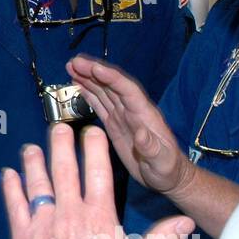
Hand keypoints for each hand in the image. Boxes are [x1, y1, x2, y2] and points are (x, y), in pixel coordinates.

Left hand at [1, 123, 194, 238]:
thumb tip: (187, 221)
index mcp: (100, 216)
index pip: (98, 172)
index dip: (94, 147)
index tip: (91, 131)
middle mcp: (71, 214)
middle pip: (65, 170)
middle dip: (61, 145)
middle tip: (58, 127)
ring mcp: (45, 224)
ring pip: (38, 184)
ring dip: (34, 162)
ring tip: (30, 146)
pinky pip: (15, 207)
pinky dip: (11, 188)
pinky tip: (8, 174)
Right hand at [68, 56, 195, 196]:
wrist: (167, 176)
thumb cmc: (167, 169)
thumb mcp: (162, 161)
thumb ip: (151, 148)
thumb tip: (141, 134)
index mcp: (144, 114)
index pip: (126, 89)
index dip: (110, 77)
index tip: (93, 67)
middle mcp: (132, 109)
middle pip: (111, 85)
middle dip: (93, 71)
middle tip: (74, 62)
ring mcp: (123, 115)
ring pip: (103, 91)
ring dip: (88, 77)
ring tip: (71, 67)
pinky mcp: (115, 123)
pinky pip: (100, 103)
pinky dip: (88, 92)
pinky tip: (77, 84)